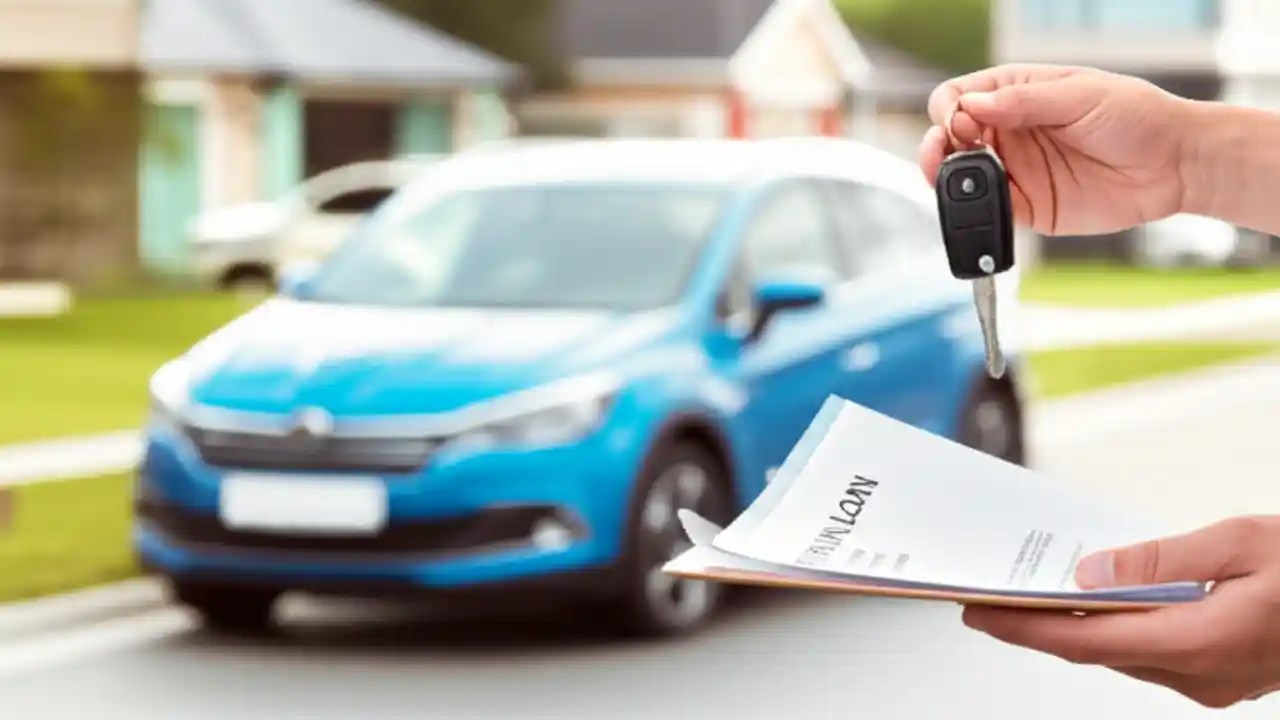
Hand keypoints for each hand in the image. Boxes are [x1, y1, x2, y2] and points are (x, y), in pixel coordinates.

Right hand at [920, 64, 1197, 235]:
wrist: (1175, 164)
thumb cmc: (1136, 116)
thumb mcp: (1080, 94)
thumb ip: (1023, 101)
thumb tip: (972, 104)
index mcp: (1015, 94)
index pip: (959, 97)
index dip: (950, 109)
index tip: (962, 120)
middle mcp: (1008, 133)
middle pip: (949, 139)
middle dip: (938, 145)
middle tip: (948, 150)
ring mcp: (1015, 171)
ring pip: (959, 178)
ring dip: (947, 178)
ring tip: (954, 177)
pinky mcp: (1027, 208)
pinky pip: (989, 212)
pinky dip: (977, 212)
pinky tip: (981, 203)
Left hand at [963, 516, 1279, 707]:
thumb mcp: (1243, 542)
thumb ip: (1161, 558)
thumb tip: (1094, 571)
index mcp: (1203, 642)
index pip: (1087, 643)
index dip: (1025, 629)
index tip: (979, 613)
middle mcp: (1201, 674)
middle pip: (1097, 652)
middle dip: (1039, 626)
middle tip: (987, 599)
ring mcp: (1213, 682)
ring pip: (1124, 656)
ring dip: (1076, 629)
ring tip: (1028, 597)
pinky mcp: (1221, 675)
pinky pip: (1152, 654)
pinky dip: (1116, 631)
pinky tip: (1096, 606)